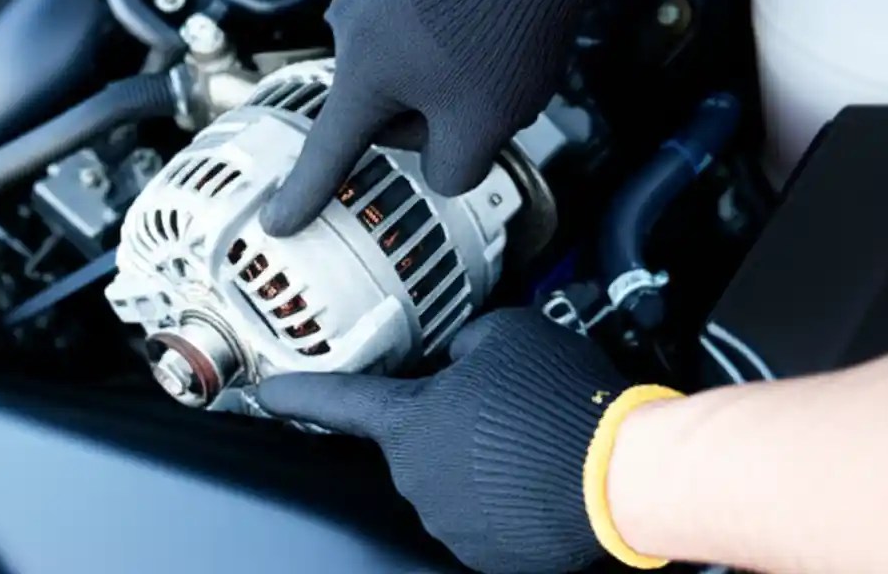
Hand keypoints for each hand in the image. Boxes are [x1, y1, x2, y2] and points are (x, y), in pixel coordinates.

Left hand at [256, 309, 632, 573]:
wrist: (622, 475)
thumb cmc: (563, 402)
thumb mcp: (508, 335)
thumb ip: (465, 343)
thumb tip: (461, 360)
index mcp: (410, 422)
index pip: (337, 401)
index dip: (296, 394)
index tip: (266, 392)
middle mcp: (416, 477)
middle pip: (420, 438)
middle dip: (453, 421)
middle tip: (506, 409)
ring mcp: (448, 521)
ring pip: (454, 477)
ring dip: (483, 459)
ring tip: (532, 442)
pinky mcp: (482, 553)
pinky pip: (482, 514)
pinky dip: (505, 496)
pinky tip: (539, 476)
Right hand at [261, 0, 613, 236]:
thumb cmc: (508, 29)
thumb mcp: (482, 131)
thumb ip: (448, 174)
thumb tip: (439, 165)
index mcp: (360, 72)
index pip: (328, 152)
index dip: (305, 196)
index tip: (277, 221)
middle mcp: (351, 26)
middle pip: (380, 110)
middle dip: (428, 116)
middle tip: (479, 101)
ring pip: (403, 72)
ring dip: (444, 81)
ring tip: (492, 60)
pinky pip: (414, 32)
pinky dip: (449, 46)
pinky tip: (489, 34)